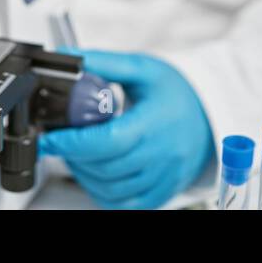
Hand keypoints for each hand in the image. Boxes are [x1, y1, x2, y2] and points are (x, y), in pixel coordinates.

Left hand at [39, 50, 213, 208]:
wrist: (210, 114)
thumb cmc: (179, 93)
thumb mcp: (142, 69)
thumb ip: (103, 63)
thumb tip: (68, 58)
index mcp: (155, 122)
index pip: (107, 141)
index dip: (73, 143)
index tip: (50, 138)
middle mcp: (161, 154)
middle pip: (105, 167)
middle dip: (73, 155)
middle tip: (60, 140)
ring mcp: (163, 177)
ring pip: (112, 189)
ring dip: (84, 175)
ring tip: (77, 154)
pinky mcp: (163, 192)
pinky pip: (127, 204)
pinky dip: (104, 194)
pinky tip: (96, 175)